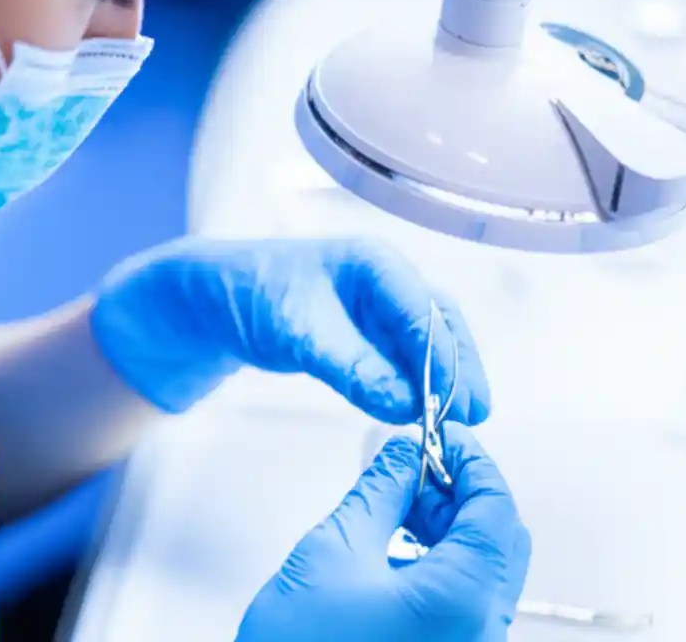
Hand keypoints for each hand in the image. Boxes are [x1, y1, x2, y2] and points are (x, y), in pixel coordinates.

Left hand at [90, 238, 488, 422]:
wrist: (209, 300)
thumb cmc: (249, 296)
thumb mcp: (298, 333)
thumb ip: (353, 368)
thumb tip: (405, 405)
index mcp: (374, 263)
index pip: (425, 312)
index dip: (449, 359)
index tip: (463, 401)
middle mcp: (386, 280)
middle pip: (439, 325)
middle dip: (459, 370)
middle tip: (475, 416)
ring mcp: (378, 306)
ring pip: (426, 345)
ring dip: (442, 380)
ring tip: (457, 422)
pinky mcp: (365, 332)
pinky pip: (401, 359)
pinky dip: (414, 384)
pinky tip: (422, 413)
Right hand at [237, 426, 530, 641]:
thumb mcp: (335, 550)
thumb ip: (380, 491)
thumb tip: (403, 454)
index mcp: (463, 598)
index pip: (495, 508)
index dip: (471, 461)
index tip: (443, 435)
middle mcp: (481, 632)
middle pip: (500, 540)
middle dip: (460, 494)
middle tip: (415, 466)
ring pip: (484, 572)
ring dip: (450, 530)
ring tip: (397, 505)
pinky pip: (465, 603)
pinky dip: (442, 566)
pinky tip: (396, 550)